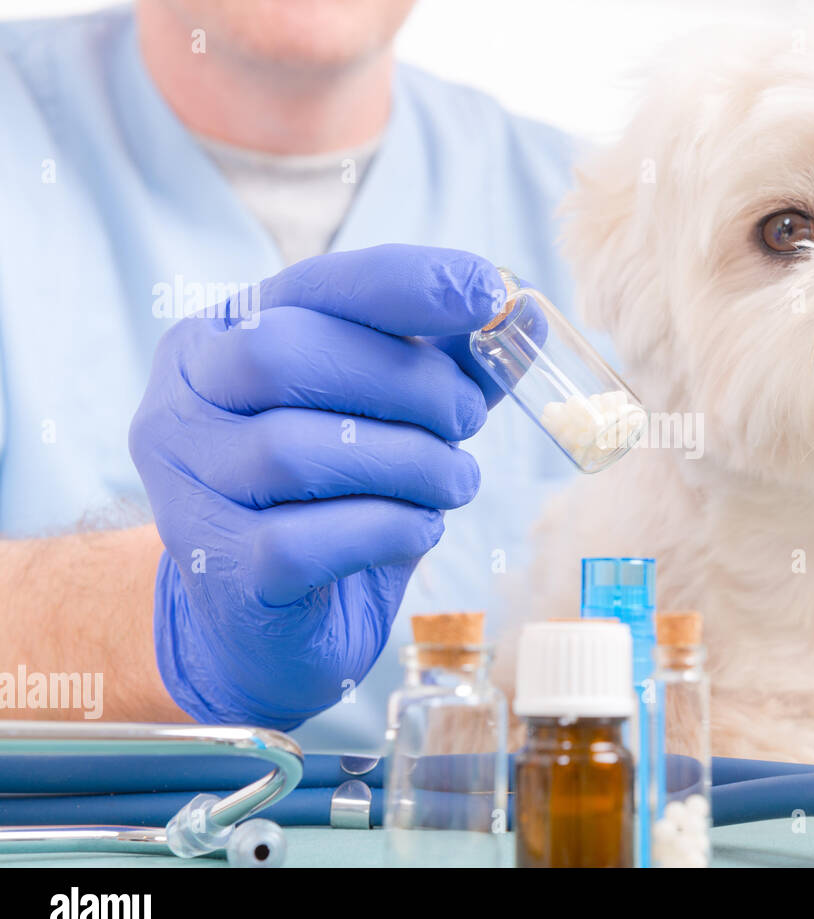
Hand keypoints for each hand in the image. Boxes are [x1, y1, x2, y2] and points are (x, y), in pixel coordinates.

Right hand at [130, 244, 508, 728]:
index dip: (404, 284)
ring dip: (412, 463)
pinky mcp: (219, 569)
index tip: (486, 290)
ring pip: (296, 451)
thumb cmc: (339, 501)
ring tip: (453, 483)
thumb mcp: (394, 418)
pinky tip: (418, 529)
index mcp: (219, 339)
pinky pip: (306, 539)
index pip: (312, 287)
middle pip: (284, 354)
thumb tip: (522, 309)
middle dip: (408, 383)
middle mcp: (180, 403)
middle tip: (469, 421)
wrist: (279, 628)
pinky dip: (388, 528)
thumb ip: (448, 363)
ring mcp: (186, 488)